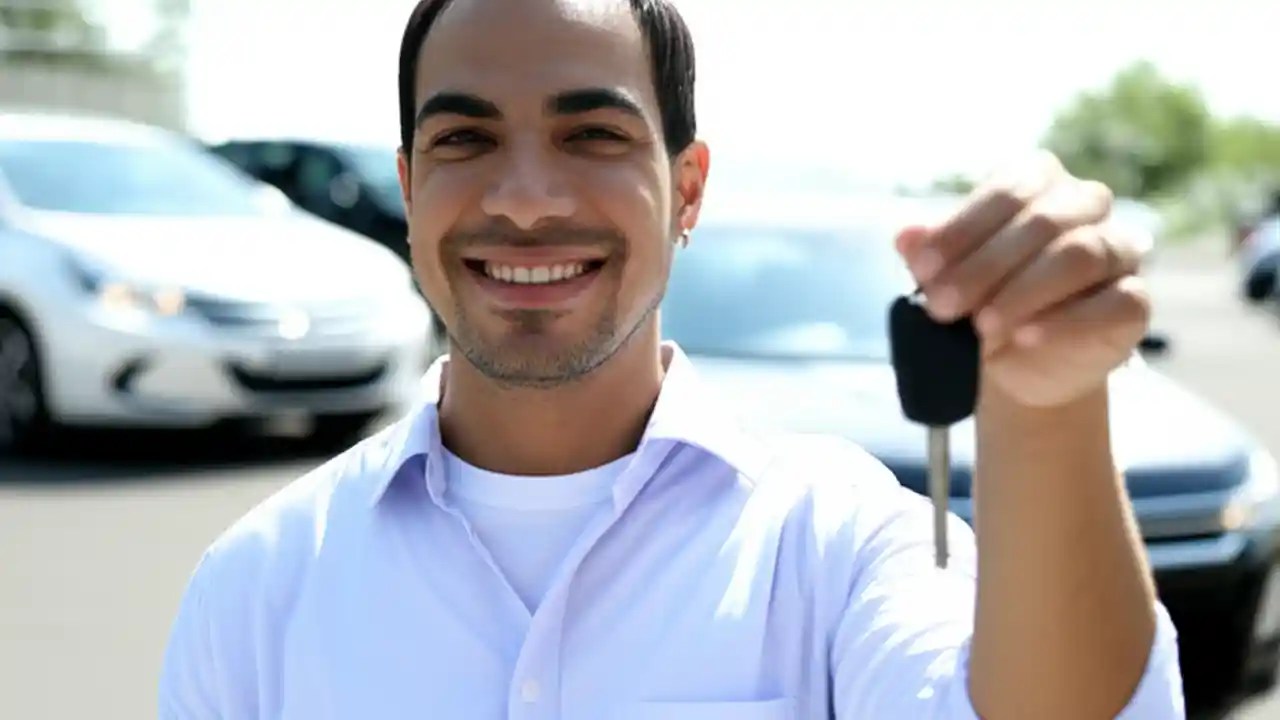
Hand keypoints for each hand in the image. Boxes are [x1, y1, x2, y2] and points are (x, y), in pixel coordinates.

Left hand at [895, 151, 1151, 408]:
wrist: (1018, 364)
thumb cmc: (980, 300)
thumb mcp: (946, 276)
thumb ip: (929, 254)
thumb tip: (906, 235)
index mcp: (1038, 181)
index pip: (1006, 191)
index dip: (961, 231)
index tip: (921, 269)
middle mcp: (1086, 204)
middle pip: (1042, 221)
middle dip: (983, 266)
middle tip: (940, 306)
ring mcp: (1118, 249)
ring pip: (1080, 255)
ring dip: (1022, 292)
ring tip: (981, 326)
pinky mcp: (1134, 301)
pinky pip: (1113, 303)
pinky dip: (1064, 322)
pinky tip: (1024, 338)